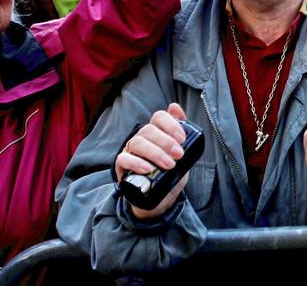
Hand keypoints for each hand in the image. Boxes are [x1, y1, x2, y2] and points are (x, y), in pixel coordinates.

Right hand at [115, 103, 190, 219]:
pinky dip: (136, 163)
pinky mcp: (122, 166)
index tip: (183, 138)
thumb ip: (185, 135)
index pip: (159, 117)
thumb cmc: (170, 173)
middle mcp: (142, 138)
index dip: (171, 124)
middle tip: (179, 154)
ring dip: (155, 153)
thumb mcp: (184, 155)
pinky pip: (124, 159)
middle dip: (166, 141)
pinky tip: (147, 169)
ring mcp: (130, 151)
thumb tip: (176, 108)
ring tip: (169, 165)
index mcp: (156, 132)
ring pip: (138, 142)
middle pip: (149, 130)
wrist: (161, 198)